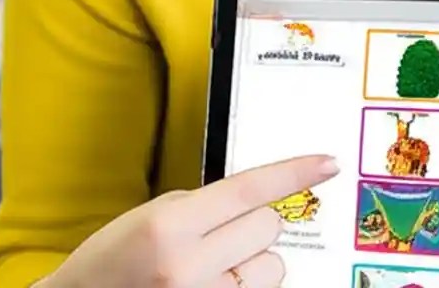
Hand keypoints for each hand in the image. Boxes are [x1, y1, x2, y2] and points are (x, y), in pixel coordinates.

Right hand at [42, 155, 338, 287]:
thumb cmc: (110, 264)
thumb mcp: (148, 218)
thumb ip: (203, 206)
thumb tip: (257, 197)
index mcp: (169, 227)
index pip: (249, 189)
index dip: (294, 171)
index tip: (328, 163)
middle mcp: (190, 266)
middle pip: (268, 225)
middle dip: (250, 224)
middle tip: (216, 235)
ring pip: (272, 263)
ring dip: (252, 260)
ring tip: (210, 268)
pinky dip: (246, 284)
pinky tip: (214, 284)